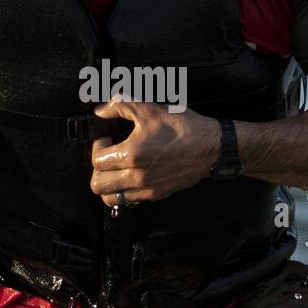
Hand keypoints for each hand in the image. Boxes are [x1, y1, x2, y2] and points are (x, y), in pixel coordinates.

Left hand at [89, 98, 221, 205]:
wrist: (211, 147)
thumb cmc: (183, 128)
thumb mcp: (150, 108)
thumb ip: (120, 106)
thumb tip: (100, 111)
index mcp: (131, 155)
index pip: (97, 161)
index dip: (97, 147)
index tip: (107, 138)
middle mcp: (136, 177)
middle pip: (98, 185)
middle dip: (97, 169)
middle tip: (108, 155)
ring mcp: (147, 189)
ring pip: (111, 199)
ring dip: (108, 184)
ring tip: (115, 169)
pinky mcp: (157, 195)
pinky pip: (130, 201)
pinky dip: (124, 192)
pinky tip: (131, 176)